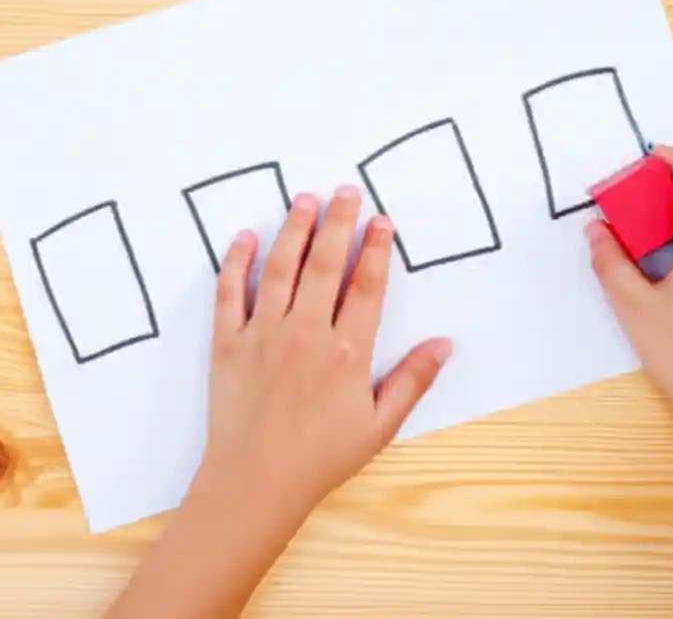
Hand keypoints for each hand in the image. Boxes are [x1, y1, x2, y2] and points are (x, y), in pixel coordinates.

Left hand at [198, 186, 451, 519]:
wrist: (256, 482)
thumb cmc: (321, 458)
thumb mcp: (380, 425)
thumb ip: (412, 380)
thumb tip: (444, 344)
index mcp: (347, 351)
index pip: (367, 286)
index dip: (377, 249)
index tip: (381, 221)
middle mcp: (306, 333)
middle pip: (325, 264)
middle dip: (338, 222)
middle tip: (345, 191)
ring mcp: (264, 334)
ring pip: (281, 268)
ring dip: (293, 230)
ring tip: (304, 200)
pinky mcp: (228, 343)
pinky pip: (230, 292)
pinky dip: (236, 261)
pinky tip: (245, 237)